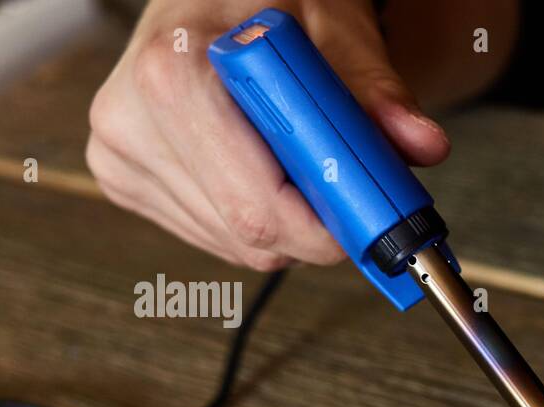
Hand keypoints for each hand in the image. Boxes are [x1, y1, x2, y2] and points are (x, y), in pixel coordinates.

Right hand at [87, 0, 449, 269]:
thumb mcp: (338, 30)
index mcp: (173, 73)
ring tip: (302, 159)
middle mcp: (131, 119)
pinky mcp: (123, 179)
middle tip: (354, 192)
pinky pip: (216, 238)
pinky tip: (264, 168)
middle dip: (317, 228)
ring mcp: (120, 154)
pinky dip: (258, 223)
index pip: (259, 204)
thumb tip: (423, 144)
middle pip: (249, 234)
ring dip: (291, 227)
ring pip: (237, 246)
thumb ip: (379, 94)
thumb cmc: (272, 5)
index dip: (327, 225)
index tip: (372, 219)